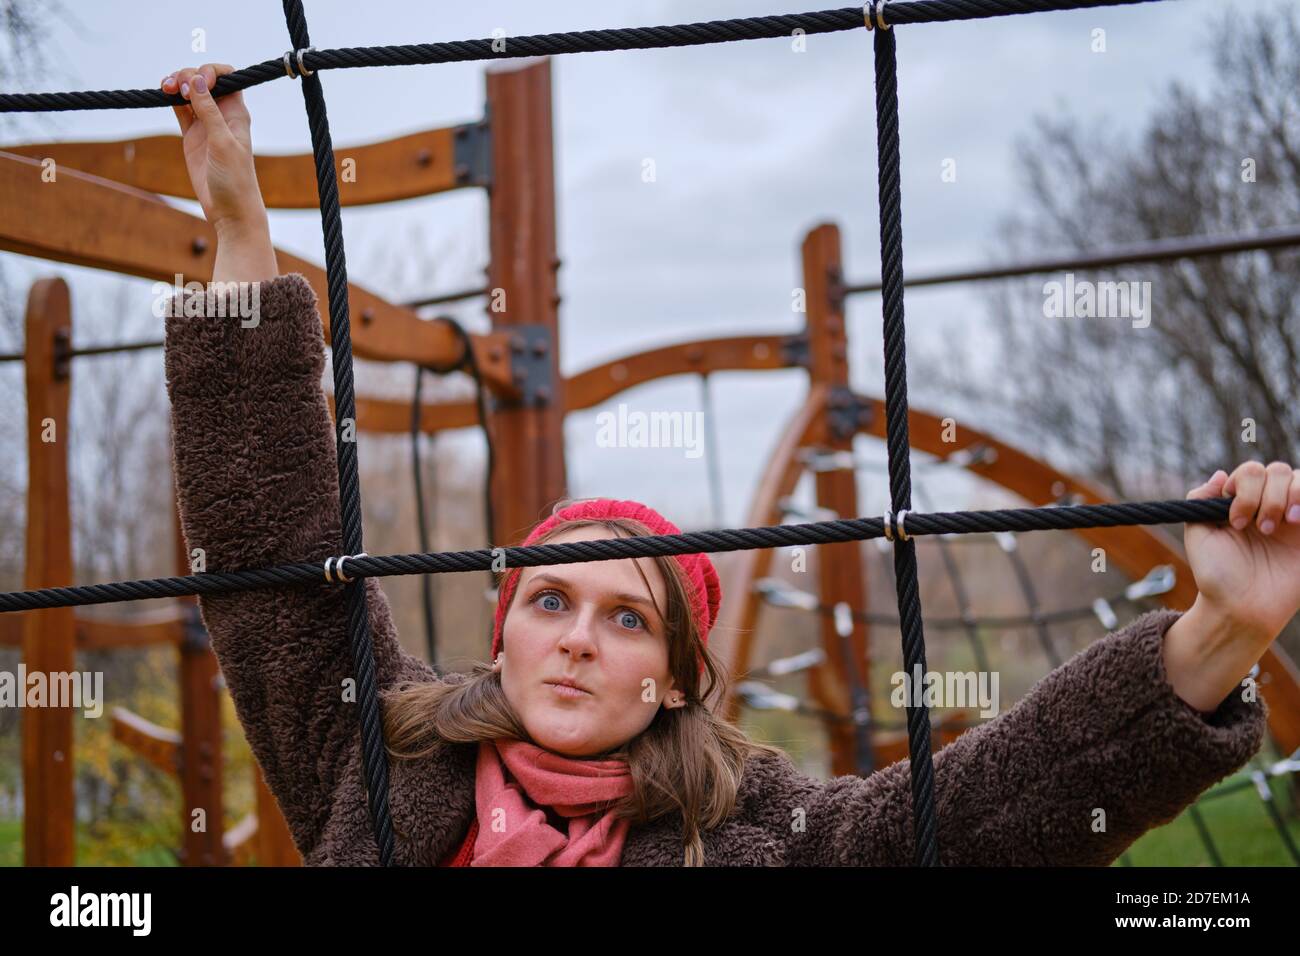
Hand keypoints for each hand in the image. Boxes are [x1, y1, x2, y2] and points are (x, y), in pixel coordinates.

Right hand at [162, 64, 265, 232]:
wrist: (229, 210)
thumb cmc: (234, 179)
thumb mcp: (222, 143)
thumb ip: (209, 111)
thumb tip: (197, 79)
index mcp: (237, 113)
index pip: (228, 77)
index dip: (212, 72)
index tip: (199, 82)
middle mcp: (222, 115)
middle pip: (204, 81)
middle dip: (188, 75)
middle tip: (176, 87)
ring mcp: (205, 125)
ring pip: (189, 93)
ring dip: (176, 84)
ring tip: (165, 87)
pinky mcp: (192, 136)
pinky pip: (180, 109)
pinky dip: (171, 99)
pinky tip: (163, 94)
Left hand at [1184, 460, 1299, 640]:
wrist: (1243, 608)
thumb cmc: (1217, 575)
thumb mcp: (1198, 535)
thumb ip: (1201, 500)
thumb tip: (1220, 474)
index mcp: (1240, 503)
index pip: (1250, 472)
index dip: (1245, 488)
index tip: (1235, 521)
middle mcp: (1267, 506)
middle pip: (1276, 471)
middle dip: (1266, 495)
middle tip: (1259, 529)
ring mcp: (1292, 519)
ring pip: (1298, 478)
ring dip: (1288, 496)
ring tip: (1280, 525)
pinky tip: (1297, 520)